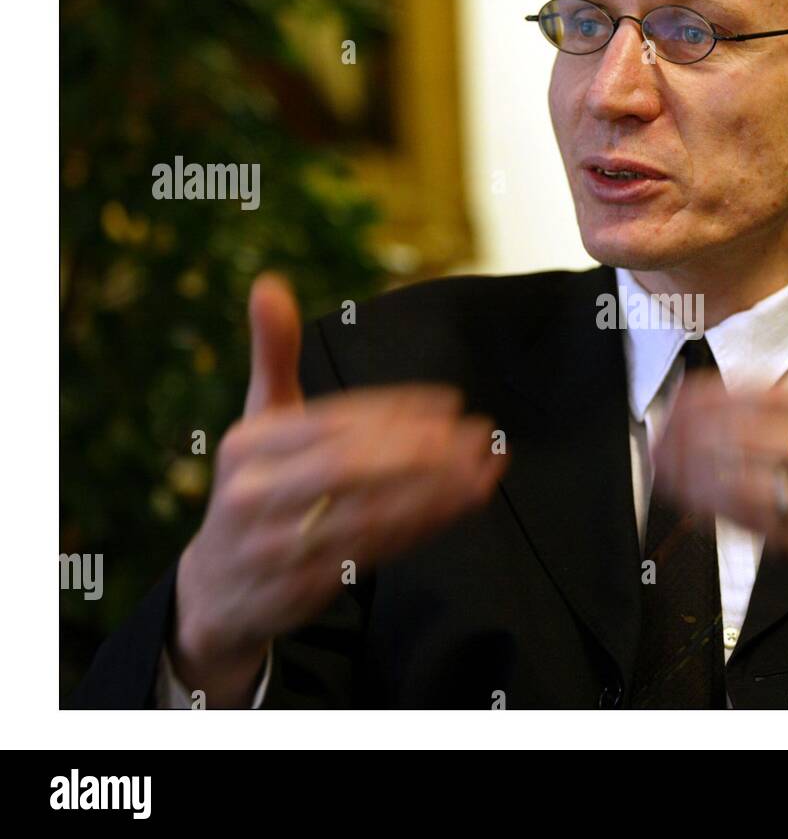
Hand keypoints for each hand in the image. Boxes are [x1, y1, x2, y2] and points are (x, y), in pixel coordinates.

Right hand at [171, 275, 506, 704]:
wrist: (216, 591)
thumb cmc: (253, 487)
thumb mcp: (255, 422)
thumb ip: (273, 355)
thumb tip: (269, 282)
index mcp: (247, 447)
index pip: (332, 421)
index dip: (395, 410)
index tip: (450, 402)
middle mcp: (253, 496)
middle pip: (346, 469)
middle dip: (417, 451)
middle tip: (473, 433)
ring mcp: (276, 548)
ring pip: (367, 514)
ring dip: (434, 491)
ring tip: (484, 467)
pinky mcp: (305, 587)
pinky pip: (373, 552)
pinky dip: (424, 526)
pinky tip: (463, 503)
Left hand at [654, 240, 787, 672]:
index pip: (783, 394)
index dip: (724, 396)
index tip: (687, 392)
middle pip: (761, 439)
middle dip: (700, 433)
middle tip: (661, 425)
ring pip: (759, 486)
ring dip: (701, 475)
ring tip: (664, 461)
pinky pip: (773, 529)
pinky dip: (729, 515)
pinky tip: (698, 501)